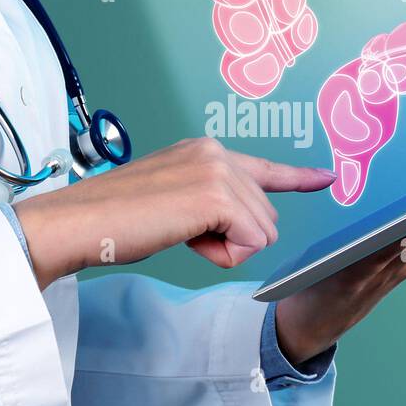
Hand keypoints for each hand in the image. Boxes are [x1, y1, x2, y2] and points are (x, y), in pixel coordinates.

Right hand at [13, 137, 334, 288]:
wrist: (79, 224)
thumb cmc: (114, 221)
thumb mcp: (170, 201)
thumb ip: (207, 202)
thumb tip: (241, 226)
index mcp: (204, 150)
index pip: (263, 167)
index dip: (298, 177)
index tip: (327, 177)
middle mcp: (215, 152)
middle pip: (265, 214)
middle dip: (233, 237)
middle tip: (182, 233)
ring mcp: (218, 171)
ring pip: (262, 231)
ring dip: (225, 248)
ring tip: (178, 234)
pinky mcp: (217, 196)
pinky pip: (251, 242)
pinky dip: (223, 255)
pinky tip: (188, 242)